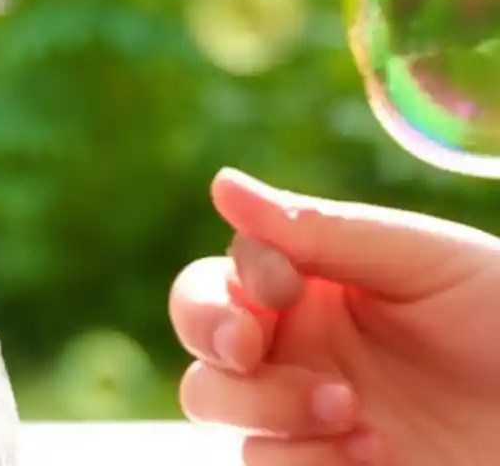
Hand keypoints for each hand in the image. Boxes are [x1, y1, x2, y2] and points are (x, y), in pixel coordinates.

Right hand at [169, 168, 499, 465]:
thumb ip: (319, 229)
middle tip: (248, 347)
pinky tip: (372, 451)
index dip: (239, 278)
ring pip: (211, 404)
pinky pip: (261, 464)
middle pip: (200, 337)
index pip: (225, 274)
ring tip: (350, 410)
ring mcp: (302, 414)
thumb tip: (220, 183)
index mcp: (309, 286)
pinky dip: (302, 459)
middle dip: (211, 335)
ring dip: (267, 406)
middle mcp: (294, 347)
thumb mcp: (420, 261)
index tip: (289, 285)